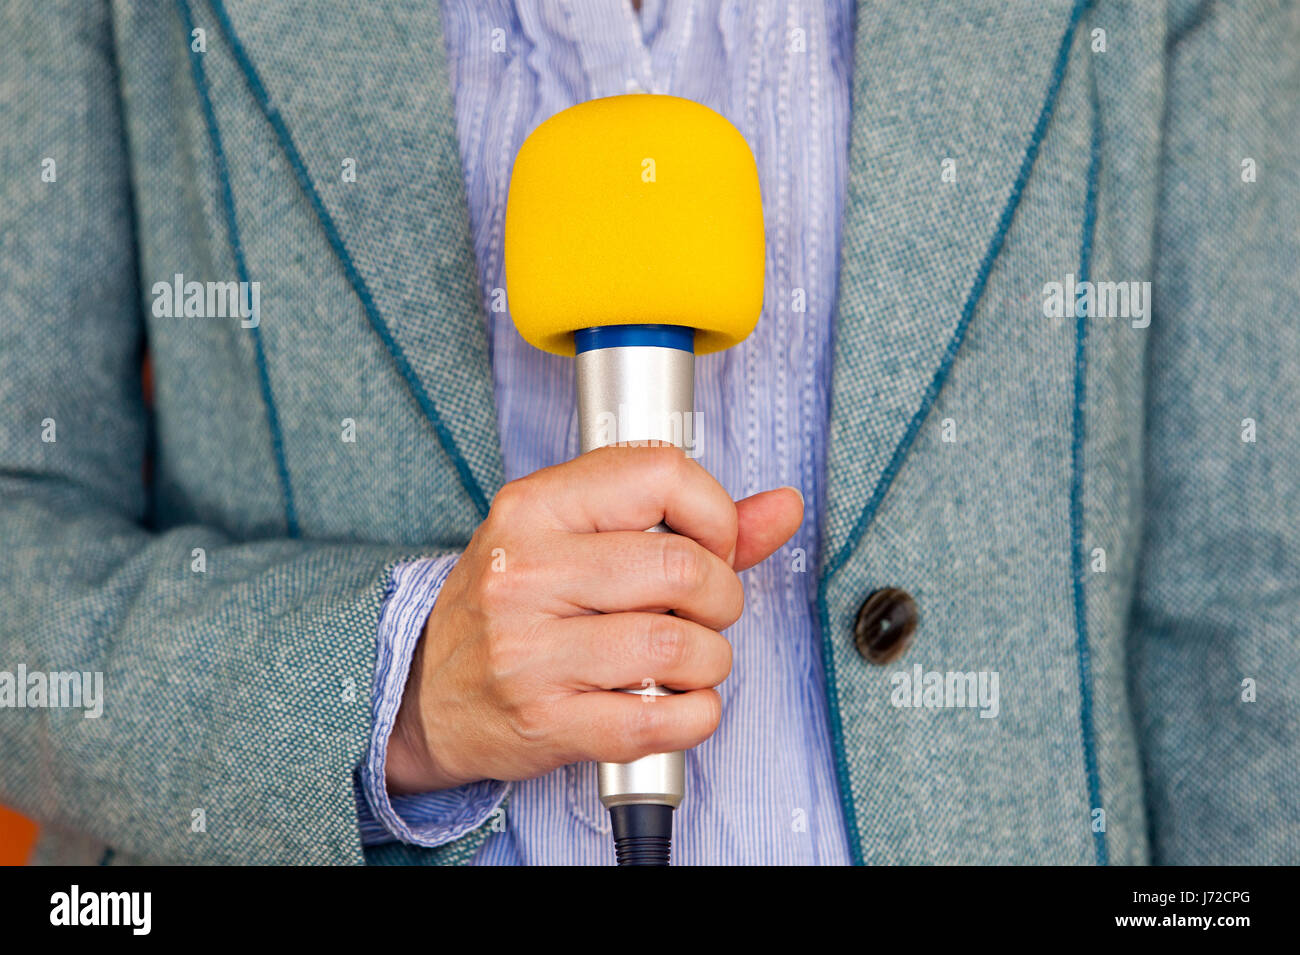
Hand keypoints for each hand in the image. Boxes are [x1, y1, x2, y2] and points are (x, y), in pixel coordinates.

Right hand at [385, 444, 802, 793]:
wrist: (424, 693)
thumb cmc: (513, 607)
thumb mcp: (577, 539)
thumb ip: (688, 522)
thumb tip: (782, 508)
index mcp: (536, 508)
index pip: (663, 475)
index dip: (715, 515)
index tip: (708, 546)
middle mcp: (526, 572)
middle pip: (684, 569)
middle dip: (722, 599)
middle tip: (702, 612)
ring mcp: (529, 651)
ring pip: (680, 647)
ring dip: (710, 662)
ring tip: (687, 661)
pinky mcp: (544, 721)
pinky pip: (660, 721)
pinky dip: (695, 716)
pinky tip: (678, 703)